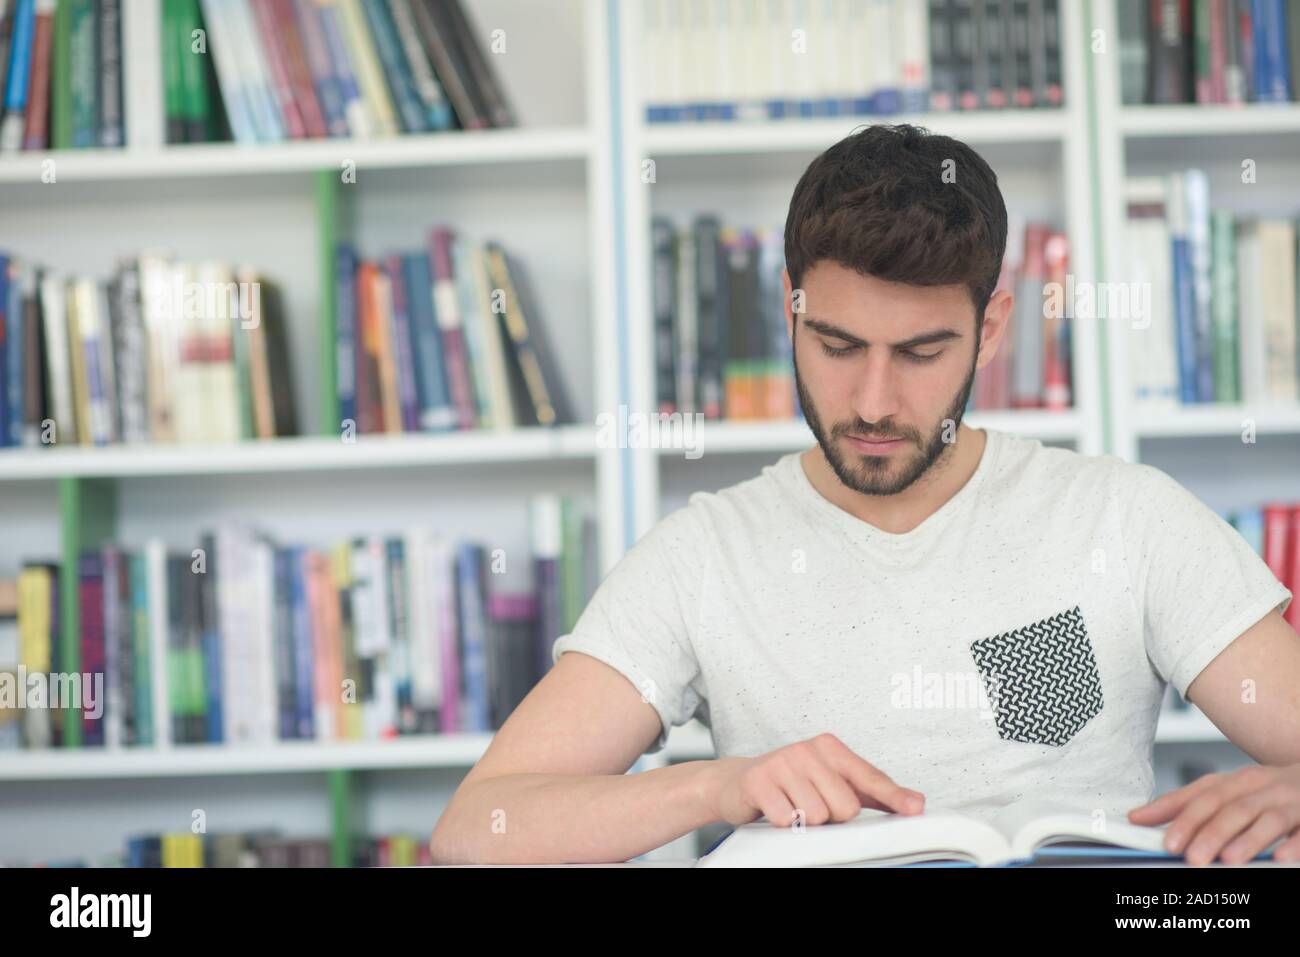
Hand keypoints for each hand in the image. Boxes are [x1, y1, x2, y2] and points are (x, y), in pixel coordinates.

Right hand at [709, 732, 925, 827]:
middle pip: (845, 807)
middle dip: (831, 816)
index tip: (915, 809)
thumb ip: (872, 792)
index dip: (894, 796)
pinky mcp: (759, 780)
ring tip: (792, 805)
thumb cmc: (791, 783)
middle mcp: (808, 750)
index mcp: (830, 747)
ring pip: (818, 816)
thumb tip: (914, 803)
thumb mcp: (832, 781)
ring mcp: (782, 762)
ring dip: (806, 821)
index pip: (869, 777)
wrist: (737, 781)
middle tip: (811, 804)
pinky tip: (775, 807)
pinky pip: (788, 819)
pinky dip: (784, 822)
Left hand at [1128, 764, 1299, 865]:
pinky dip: (1294, 845)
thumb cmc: (1265, 791)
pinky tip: (1280, 859)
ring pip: (1267, 819)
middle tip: (1192, 857)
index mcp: (1236, 781)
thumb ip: (1184, 804)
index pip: (1203, 797)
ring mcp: (1290, 802)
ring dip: (1247, 840)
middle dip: (1210, 833)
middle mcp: (1261, 788)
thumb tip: (1139, 817)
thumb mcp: (1225, 791)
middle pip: (1232, 808)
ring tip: (1228, 860)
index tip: (1166, 841)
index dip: (1183, 818)